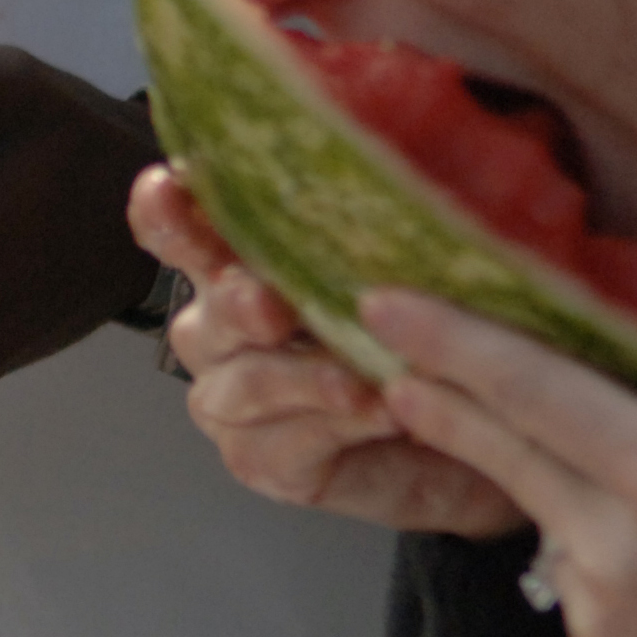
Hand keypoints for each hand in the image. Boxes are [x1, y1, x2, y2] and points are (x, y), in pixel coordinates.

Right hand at [129, 165, 524, 537]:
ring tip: (358, 379)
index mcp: (238, 263)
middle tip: (271, 305)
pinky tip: (379, 413)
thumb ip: (370, 227)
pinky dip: (332, 426)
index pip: (178, 229)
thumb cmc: (424, 329)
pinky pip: (281, 443)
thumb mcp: (404, 263)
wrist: (471, 427)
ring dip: (301, 379)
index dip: (165, 211)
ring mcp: (232, 398)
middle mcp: (219, 328)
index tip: (170, 187)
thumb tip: (382, 177)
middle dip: (238, 303)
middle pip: (208, 310)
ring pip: (243, 384)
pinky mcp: (260, 459)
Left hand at [369, 286, 636, 636]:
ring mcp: (594, 615)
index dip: (450, 340)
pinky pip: (580, 585)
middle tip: (391, 353)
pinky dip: (607, 560)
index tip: (386, 304)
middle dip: (441, 398)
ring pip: (553, 518)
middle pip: (503, 450)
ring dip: (570, 489)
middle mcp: (610, 544)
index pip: (529, 387)